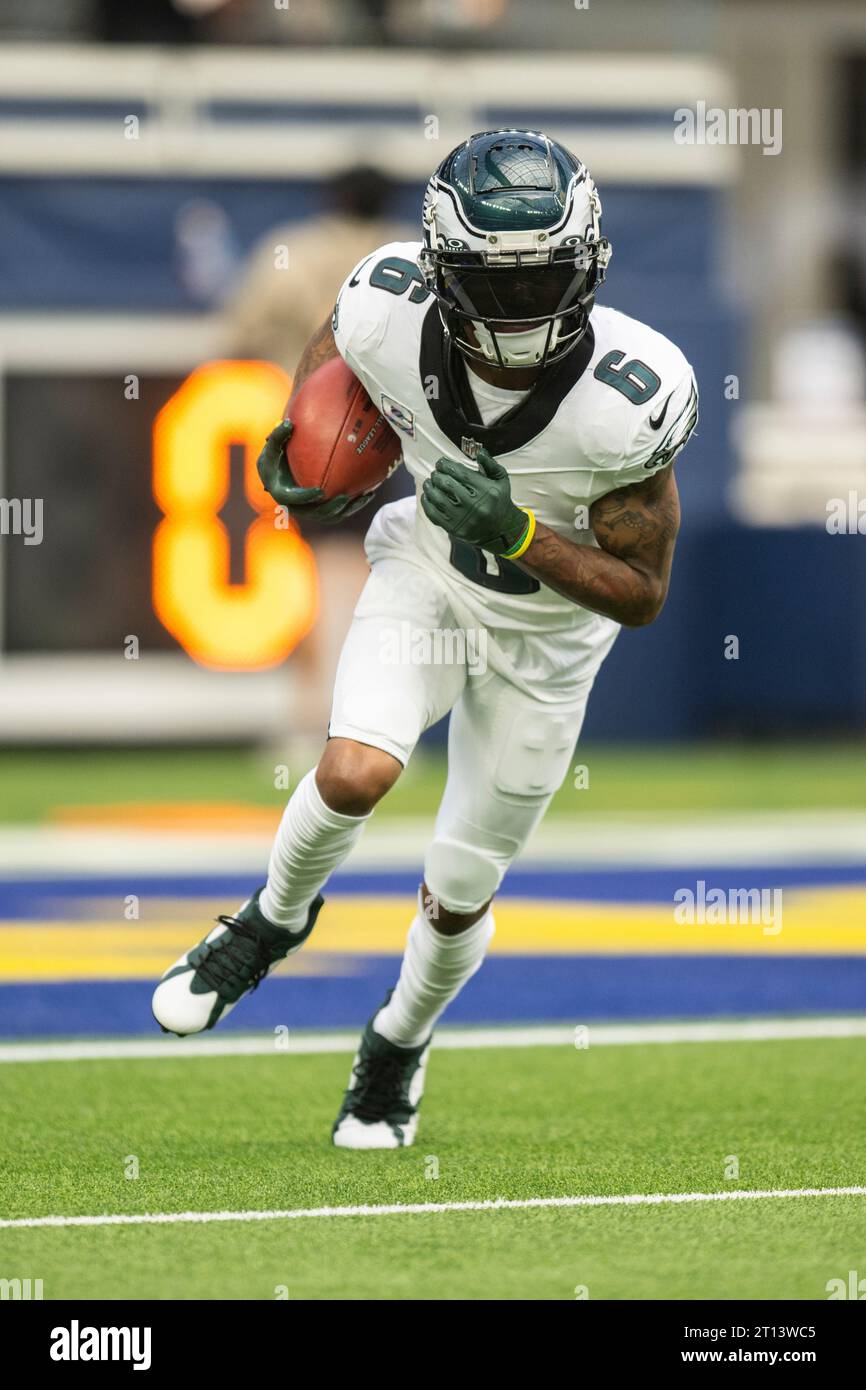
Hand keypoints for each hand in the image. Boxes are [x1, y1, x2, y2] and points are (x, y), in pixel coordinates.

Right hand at [256, 420, 375, 523]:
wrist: (279, 473)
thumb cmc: (276, 457)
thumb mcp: (273, 446)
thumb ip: (278, 436)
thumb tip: (289, 423)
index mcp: (282, 494)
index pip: (295, 500)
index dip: (306, 498)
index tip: (319, 491)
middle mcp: (297, 507)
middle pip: (316, 513)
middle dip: (332, 508)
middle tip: (344, 497)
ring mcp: (311, 511)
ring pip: (332, 516)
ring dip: (348, 508)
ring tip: (364, 496)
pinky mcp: (323, 511)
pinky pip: (340, 512)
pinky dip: (354, 504)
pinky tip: (369, 493)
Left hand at [420, 446, 528, 554]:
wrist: (501, 529)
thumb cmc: (498, 500)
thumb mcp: (501, 480)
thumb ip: (490, 464)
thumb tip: (479, 451)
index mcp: (487, 491)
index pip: (460, 473)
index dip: (446, 465)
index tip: (441, 463)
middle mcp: (475, 505)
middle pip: (447, 485)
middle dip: (437, 476)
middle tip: (435, 473)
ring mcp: (464, 519)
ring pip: (438, 499)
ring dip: (430, 488)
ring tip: (428, 482)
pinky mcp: (455, 529)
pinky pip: (434, 515)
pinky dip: (427, 504)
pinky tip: (426, 496)